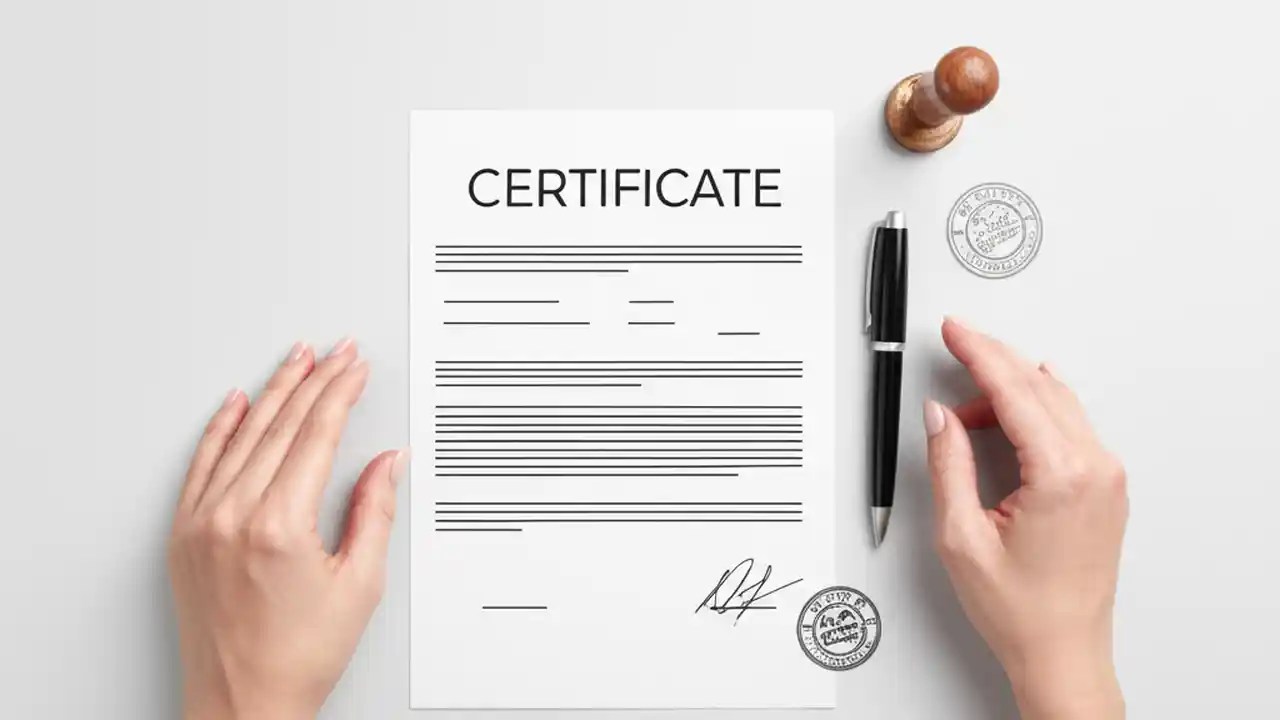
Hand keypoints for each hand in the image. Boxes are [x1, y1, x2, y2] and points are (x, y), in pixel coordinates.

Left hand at [168, 339, 405, 719]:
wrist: (243, 704)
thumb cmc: (298, 658)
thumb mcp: (358, 585)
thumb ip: (372, 513)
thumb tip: (384, 463)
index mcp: (278, 525)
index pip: (315, 436)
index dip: (340, 394)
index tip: (354, 369)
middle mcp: (232, 516)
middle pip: (280, 427)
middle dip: (313, 382)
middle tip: (335, 353)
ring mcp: (201, 524)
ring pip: (241, 436)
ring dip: (272, 393)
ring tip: (295, 361)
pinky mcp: (183, 536)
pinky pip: (201, 465)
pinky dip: (219, 429)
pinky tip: (235, 404)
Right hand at [924, 318, 1127, 719]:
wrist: (1063, 652)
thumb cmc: (1020, 610)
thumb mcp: (961, 536)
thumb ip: (947, 464)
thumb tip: (940, 416)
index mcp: (1061, 475)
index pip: (1014, 389)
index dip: (978, 352)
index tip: (954, 331)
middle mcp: (1095, 468)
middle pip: (1040, 385)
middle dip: (993, 361)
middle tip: (956, 345)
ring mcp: (1107, 477)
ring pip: (1057, 402)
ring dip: (1011, 390)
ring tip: (965, 408)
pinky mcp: (1107, 488)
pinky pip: (1070, 427)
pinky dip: (1034, 413)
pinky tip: (1005, 419)